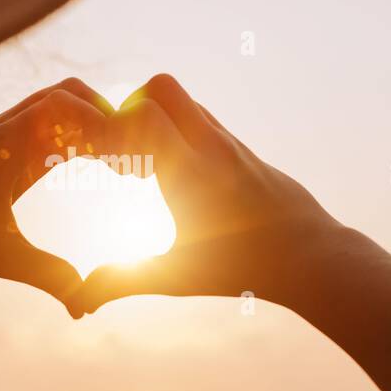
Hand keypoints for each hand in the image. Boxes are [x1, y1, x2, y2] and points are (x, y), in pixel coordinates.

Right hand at [75, 74, 339, 313]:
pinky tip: (175, 174)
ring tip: (148, 168)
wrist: (313, 257)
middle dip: (129, 109)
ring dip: (156, 118)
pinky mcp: (240, 146)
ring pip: (183, 97)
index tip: (109, 170)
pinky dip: (177, 130)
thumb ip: (122, 283)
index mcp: (190, 172)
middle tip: (125, 156)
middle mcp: (211, 146)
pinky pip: (200, 117)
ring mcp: (229, 141)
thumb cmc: (242, 271)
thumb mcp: (177, 277)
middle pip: (161, 86)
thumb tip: (77, 304)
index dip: (111, 132)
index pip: (141, 116)